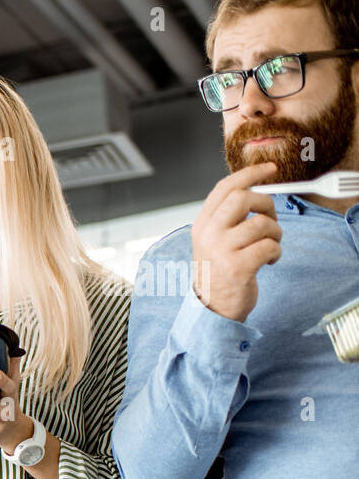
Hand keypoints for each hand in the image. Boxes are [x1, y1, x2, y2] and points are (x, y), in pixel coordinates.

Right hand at [190, 162, 281, 321]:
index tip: (270, 169)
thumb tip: (257, 190)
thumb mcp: (213, 241)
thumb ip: (226, 217)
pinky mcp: (237, 267)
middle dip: (267, 204)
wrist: (211, 309)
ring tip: (271, 245)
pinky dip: (276, 252)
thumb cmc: (219, 273)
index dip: (250, 173)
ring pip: (262, 223)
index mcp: (202, 225)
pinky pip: (270, 246)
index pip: (225, 188)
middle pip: (244, 198)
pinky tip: (269, 261)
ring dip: (276, 233)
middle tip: (270, 220)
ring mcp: (221, 251)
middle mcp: (208, 234)